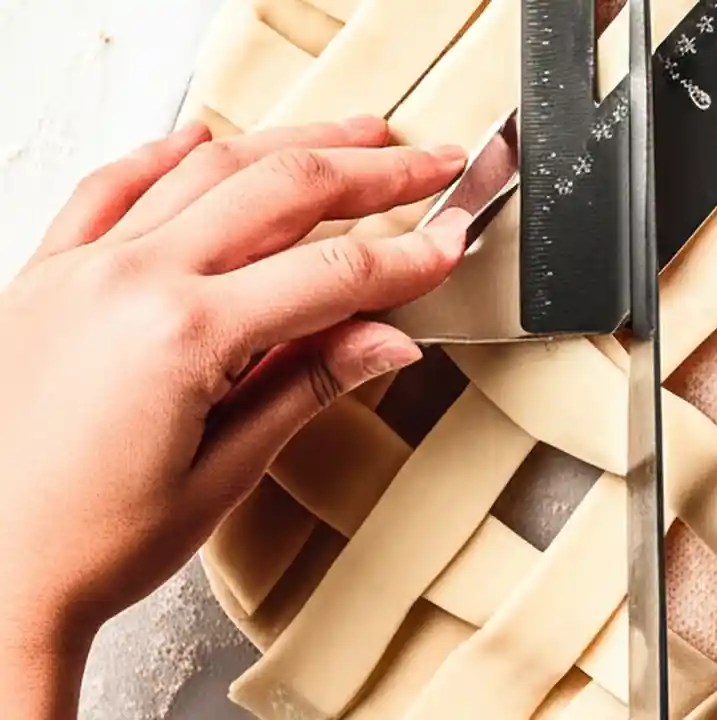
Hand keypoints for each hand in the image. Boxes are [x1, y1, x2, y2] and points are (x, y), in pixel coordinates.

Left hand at [0, 116, 467, 714]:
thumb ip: (308, 384)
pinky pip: (107, 187)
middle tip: (426, 164)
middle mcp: (128, 280)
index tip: (448, 242)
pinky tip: (200, 139)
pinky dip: (163, 154)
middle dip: (369, 172)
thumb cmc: (89, 541)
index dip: (404, 256)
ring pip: (204, 170)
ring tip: (349, 136)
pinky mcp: (45, 275)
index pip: (328, 274)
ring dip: (288, 144)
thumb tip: (387, 339)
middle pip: (277, 193)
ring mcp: (81, 268)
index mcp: (180, 334)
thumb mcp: (224, 471)